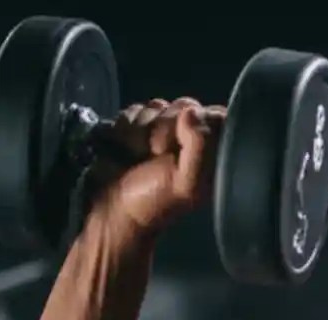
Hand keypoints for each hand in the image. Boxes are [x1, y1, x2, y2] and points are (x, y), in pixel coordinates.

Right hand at [88, 97, 226, 233]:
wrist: (110, 206)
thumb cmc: (153, 200)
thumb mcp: (186, 183)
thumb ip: (199, 146)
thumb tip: (191, 111)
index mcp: (213, 153)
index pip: (217, 115)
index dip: (197, 125)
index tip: (181, 146)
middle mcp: (192, 137)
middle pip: (186, 106)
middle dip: (165, 130)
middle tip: (157, 155)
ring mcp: (164, 129)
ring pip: (159, 106)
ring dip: (143, 131)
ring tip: (139, 156)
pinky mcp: (138, 124)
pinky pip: (135, 109)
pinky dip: (127, 129)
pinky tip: (126, 149)